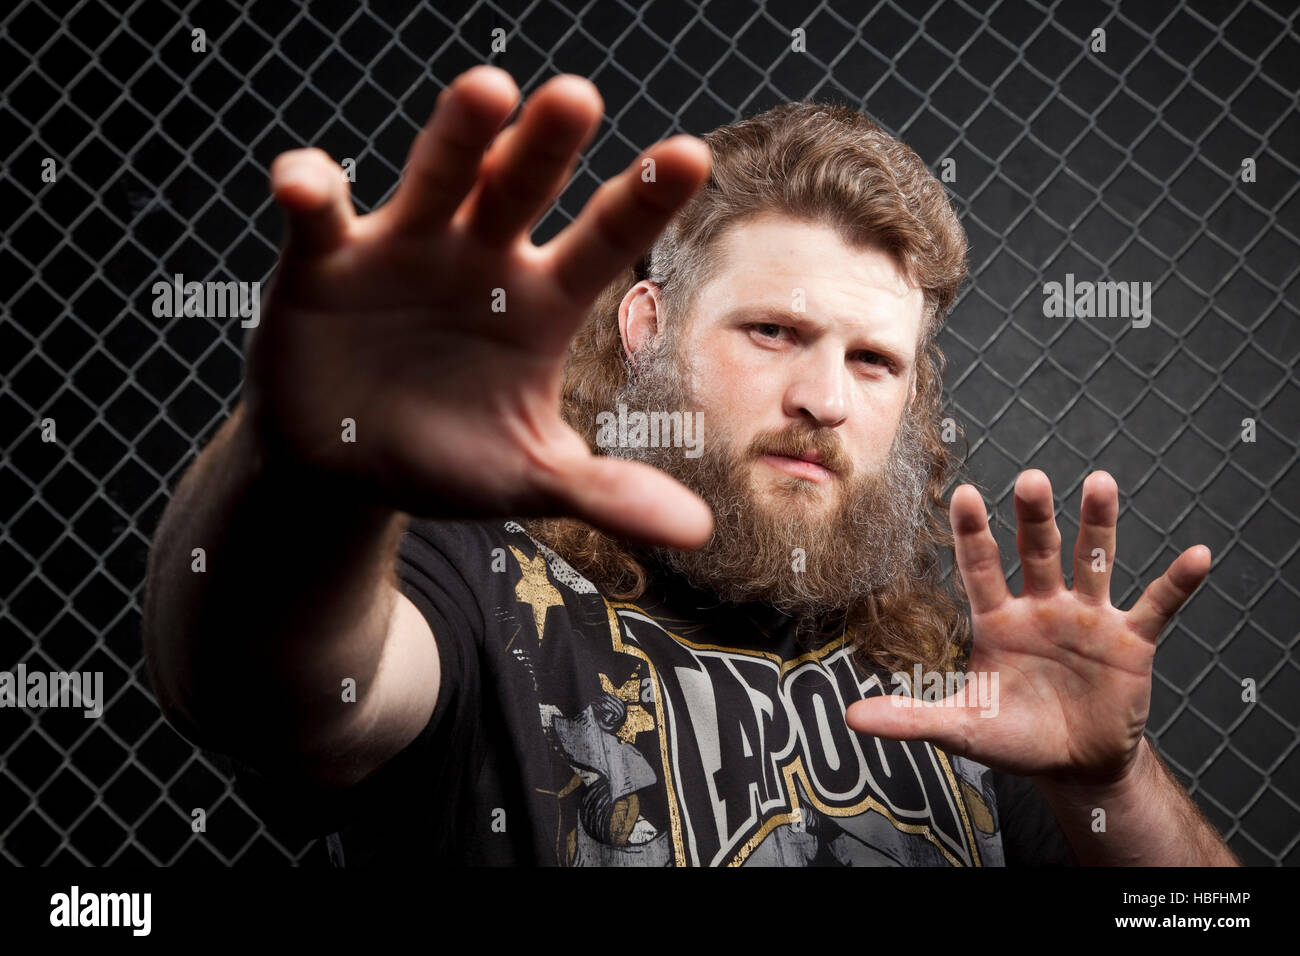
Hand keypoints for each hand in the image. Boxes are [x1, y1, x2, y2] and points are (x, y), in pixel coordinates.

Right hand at [242, 65, 713, 547]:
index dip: (641, 200)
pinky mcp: (324, 264)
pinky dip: (309, 194)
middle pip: (519, 189)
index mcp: (540, 304)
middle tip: (578, 99)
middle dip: (544, 147)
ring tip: (487, 90)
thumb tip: (698, 532)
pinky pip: (319, 218)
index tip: (691, 155)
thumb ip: (603, 493)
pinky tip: (305, 185)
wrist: (345, 468)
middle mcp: (479, 259)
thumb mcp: (526, 478)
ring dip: (458, 138)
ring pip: (434, 179)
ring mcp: (403, 250)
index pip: (602, 243)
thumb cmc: (446, 458)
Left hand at [845, 469, 1210, 784]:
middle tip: (1030, 479)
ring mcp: (1088, 619)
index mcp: (997, 620)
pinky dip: (1176, 583)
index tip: (964, 494)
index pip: (980, 568)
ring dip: (1098, 526)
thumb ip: (911, 718)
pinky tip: (1196, 556)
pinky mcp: (1129, 641)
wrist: (1072, 763)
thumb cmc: (1014, 736)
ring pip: (1093, 562)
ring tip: (1100, 484)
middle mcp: (1042, 607)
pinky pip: (1156, 605)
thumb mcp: (961, 727)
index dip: (973, 534)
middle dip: (1034, 517)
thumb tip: (853, 718)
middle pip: (1037, 551)